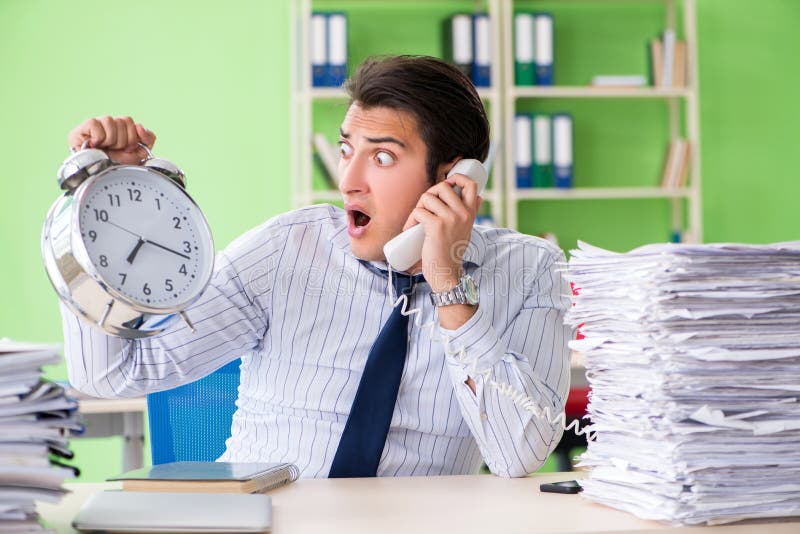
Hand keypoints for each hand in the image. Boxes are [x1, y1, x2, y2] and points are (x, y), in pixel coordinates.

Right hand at [68, 116, 155, 164]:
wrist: (99, 176)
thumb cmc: (116, 165)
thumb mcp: (138, 154)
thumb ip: (148, 139)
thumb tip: (140, 126)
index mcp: (122, 129)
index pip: (132, 121)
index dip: (133, 137)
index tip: (128, 149)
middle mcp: (110, 124)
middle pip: (124, 120)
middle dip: (123, 140)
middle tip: (115, 150)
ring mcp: (97, 124)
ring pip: (110, 120)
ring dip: (111, 139)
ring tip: (105, 148)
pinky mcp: (83, 127)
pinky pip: (95, 123)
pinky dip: (98, 137)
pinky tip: (95, 145)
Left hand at [403, 171, 481, 291]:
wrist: (446, 272)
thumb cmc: (452, 251)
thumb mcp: (467, 229)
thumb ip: (471, 213)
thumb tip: (479, 197)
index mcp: (471, 212)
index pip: (471, 184)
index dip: (457, 177)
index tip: (448, 183)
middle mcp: (463, 213)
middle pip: (443, 186)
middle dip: (429, 194)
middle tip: (425, 209)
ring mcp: (451, 219)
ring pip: (428, 197)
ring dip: (418, 207)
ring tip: (417, 221)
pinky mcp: (437, 226)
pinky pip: (419, 211)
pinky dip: (410, 219)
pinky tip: (410, 229)